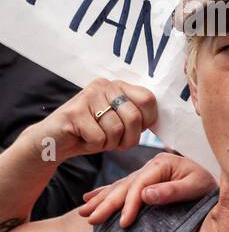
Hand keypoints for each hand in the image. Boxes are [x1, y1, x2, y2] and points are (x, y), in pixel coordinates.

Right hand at [27, 78, 157, 164]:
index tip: (134, 130)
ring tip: (96, 137)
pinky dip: (94, 146)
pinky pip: (99, 137)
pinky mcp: (73, 112)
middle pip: (135, 117)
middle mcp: (104, 86)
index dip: (147, 122)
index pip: (149, 99)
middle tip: (113, 141)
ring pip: (116, 129)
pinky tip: (84, 138)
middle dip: (128, 139)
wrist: (55, 141)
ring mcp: (87, 96)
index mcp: (119, 86)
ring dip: (108, 143)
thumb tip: (169, 118)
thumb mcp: (121, 123)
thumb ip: (139, 116)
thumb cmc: (94, 134)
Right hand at [79, 152, 216, 226]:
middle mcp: (151, 166)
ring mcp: (146, 172)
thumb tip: (145, 195)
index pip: (140, 186)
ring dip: (100, 200)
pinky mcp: (145, 180)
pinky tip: (89, 198)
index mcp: (163, 163)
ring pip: (118, 187)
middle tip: (90, 220)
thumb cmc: (209, 186)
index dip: (130, 205)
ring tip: (83, 212)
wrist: (216, 182)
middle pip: (124, 186)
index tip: (122, 223)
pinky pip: (120, 187)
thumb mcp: (197, 187)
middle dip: (106, 204)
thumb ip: (173, 191)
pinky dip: (104, 193)